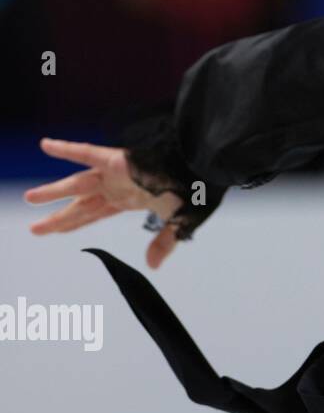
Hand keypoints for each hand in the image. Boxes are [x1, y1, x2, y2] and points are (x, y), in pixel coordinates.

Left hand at [25, 138, 183, 268]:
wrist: (204, 169)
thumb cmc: (195, 190)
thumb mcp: (178, 221)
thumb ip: (163, 242)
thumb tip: (153, 266)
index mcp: (129, 199)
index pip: (95, 214)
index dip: (74, 224)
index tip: (55, 231)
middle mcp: (118, 186)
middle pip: (81, 205)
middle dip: (58, 218)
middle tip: (35, 229)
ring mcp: (116, 173)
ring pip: (77, 183)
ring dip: (53, 191)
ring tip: (29, 199)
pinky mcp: (117, 159)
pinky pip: (87, 152)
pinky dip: (67, 149)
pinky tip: (46, 146)